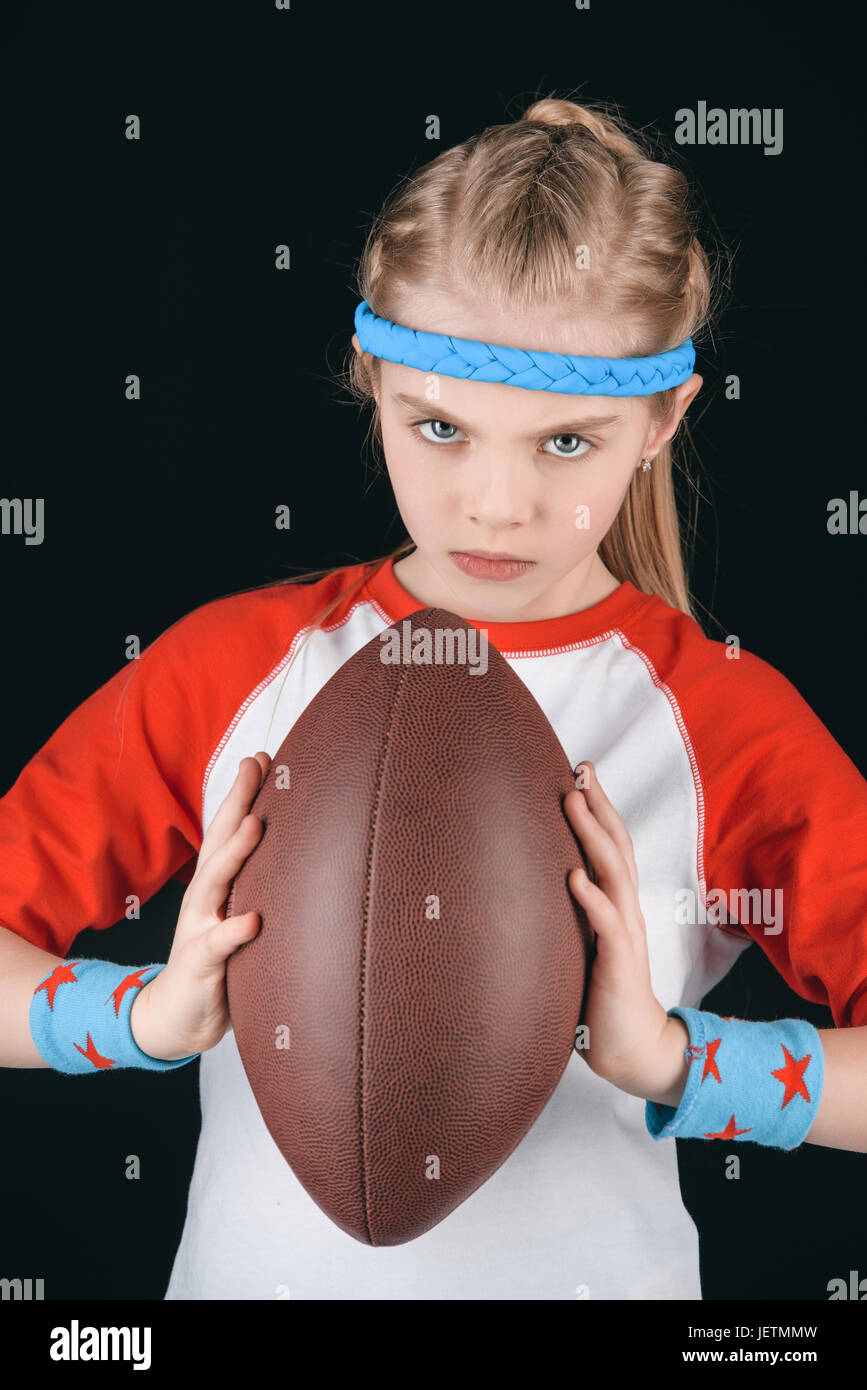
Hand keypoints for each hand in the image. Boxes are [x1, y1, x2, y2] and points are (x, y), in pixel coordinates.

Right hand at [130, 753, 270, 1060]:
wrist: (179, 1016)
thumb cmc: (220, 959)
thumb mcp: (241, 915)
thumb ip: (264, 888)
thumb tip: (311, 856)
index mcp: (219, 884)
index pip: (231, 829)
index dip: (245, 792)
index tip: (263, 755)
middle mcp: (206, 897)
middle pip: (221, 840)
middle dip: (238, 801)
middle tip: (256, 765)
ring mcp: (200, 926)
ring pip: (217, 882)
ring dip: (236, 852)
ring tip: (257, 823)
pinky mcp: (201, 963)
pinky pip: (218, 945)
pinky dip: (234, 931)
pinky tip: (252, 920)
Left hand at [565, 762, 688, 1104]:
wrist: (631, 1050)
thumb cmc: (599, 998)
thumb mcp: (578, 946)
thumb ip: (565, 917)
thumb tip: (525, 889)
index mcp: (615, 905)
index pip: (610, 846)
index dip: (598, 808)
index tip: (579, 773)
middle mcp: (624, 911)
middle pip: (616, 846)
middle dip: (599, 805)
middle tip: (583, 767)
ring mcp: (625, 935)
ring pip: (614, 874)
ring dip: (592, 836)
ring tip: (573, 802)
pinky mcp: (620, 964)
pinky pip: (608, 925)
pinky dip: (592, 898)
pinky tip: (574, 877)